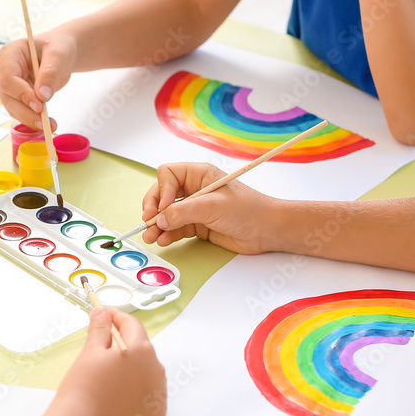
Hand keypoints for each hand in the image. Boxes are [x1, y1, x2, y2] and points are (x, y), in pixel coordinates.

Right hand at [0, 32, 77, 130]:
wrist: (59, 55)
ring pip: (12, 108)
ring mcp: (6, 84)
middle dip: (26, 112)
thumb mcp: (59, 55)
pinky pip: (19, 111)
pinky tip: (47, 123)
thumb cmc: (57, 48)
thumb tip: (42, 96)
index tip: (39, 106)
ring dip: (30, 119)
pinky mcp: (13, 96)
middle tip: (46, 124)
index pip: (8, 78)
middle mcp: (2, 70)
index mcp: (9, 54)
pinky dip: (32, 119)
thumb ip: (51, 73)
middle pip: (7, 97)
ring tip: (50, 125)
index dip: (21, 94)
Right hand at [54, 308, 165, 415]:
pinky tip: (118, 394)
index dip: (116, 317)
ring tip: (109, 373)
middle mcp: (156, 370)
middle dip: (124, 343)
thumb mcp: (90, 352)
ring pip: (146, 372)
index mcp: (142, 350)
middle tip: (101, 345)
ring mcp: (158, 395)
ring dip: (132, 367)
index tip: (104, 316)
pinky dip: (136, 390)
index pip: (132, 325)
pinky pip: (148, 395)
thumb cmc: (83, 387)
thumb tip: (103, 313)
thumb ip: (100, 328)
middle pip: (141, 348)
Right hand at [141, 162, 272, 253]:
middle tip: (148, 222)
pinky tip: (164, 240)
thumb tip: (160, 220)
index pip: (167, 176)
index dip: (161, 191)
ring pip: (167, 214)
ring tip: (151, 238)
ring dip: (157, 225)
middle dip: (154, 209)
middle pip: (162, 195)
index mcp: (198, 174)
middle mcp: (194, 189)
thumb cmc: (247, 210)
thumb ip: (183, 212)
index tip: (163, 208)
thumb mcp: (212, 207)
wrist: (266, 231)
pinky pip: (175, 228)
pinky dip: (167, 234)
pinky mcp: (197, 225)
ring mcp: (195, 208)